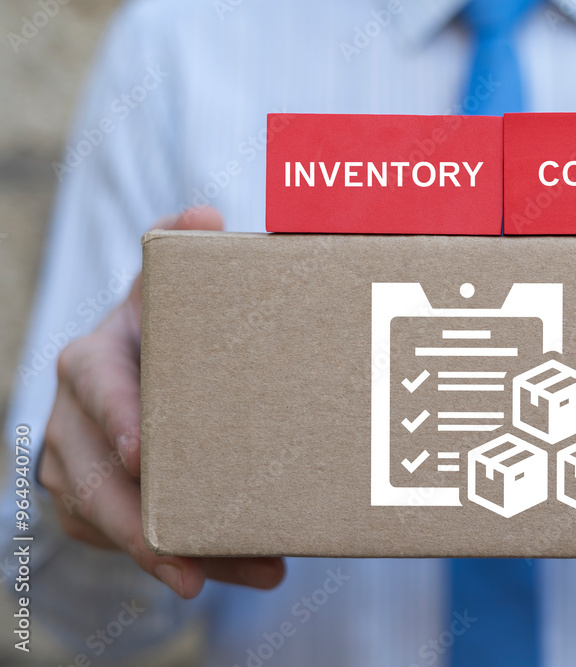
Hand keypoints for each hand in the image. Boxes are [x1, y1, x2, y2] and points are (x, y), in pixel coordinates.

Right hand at [40, 207, 285, 598]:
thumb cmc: (167, 328)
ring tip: (243, 574)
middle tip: (184, 564)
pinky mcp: (93, 504)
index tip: (140, 450)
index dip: (114, 415)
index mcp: (93, 357)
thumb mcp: (169, 289)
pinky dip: (185, 558)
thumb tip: (205, 213)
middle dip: (136, 525)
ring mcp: (75, 465)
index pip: (96, 384)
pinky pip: (130, 542)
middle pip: (90, 477)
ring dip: (174, 554)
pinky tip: (239, 570)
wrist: (141, 369)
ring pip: (111, 522)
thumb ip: (183, 250)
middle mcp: (73, 416)